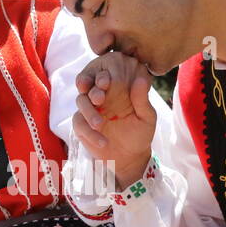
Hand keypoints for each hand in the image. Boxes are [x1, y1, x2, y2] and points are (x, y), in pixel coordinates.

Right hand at [72, 52, 156, 188]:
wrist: (130, 157)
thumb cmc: (140, 133)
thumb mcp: (146, 117)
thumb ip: (142, 99)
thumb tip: (140, 79)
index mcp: (117, 86)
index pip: (107, 70)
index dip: (104, 73)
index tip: (106, 82)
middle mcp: (102, 93)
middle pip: (88, 80)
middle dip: (92, 88)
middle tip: (99, 98)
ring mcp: (90, 108)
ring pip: (81, 100)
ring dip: (89, 111)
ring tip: (100, 125)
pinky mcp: (82, 124)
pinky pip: (79, 122)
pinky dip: (89, 133)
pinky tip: (103, 142)